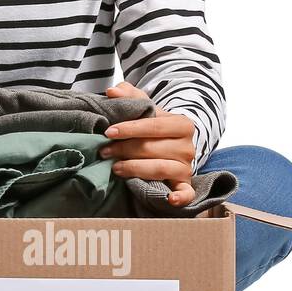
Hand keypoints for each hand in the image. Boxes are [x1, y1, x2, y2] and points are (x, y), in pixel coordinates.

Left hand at [100, 81, 196, 206]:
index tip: (108, 132)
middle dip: (124, 150)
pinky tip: (169, 199)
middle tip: (104, 151)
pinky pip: (187, 193)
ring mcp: (187, 167)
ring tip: (114, 167)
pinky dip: (180, 197)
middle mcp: (187, 147)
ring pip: (160, 169)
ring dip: (135, 169)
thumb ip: (129, 95)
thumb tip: (112, 91)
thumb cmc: (153, 126)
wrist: (170, 145)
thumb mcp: (145, 108)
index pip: (154, 125)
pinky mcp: (185, 185)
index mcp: (182, 124)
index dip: (130, 128)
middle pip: (152, 148)